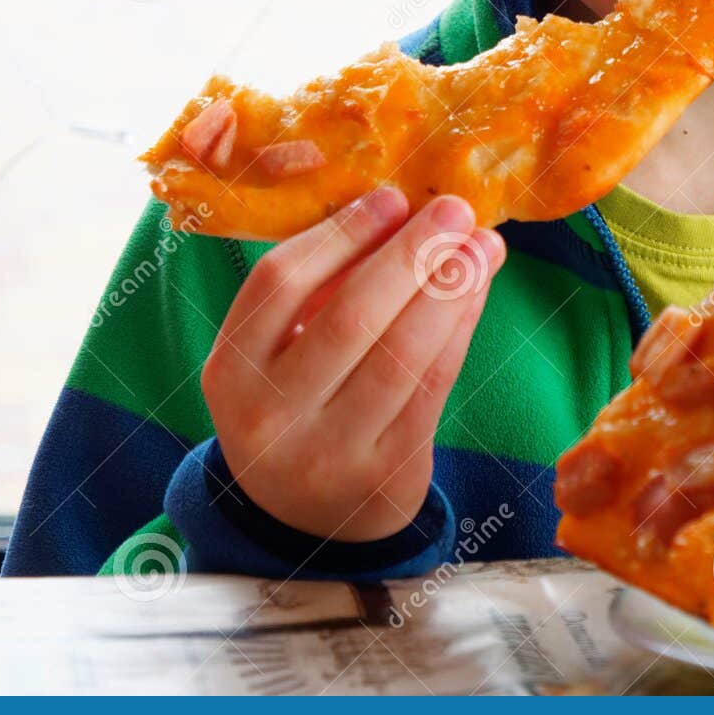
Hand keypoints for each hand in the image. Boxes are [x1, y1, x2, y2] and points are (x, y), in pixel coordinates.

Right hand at [200, 186, 505, 541]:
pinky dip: (459, 331)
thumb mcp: (278, 352)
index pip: (280, 283)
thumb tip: (403, 211)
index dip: (341, 234)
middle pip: (350, 318)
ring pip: (401, 355)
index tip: (392, 196)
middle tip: (456, 210)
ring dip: (450, 290)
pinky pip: (432, 388)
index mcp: (230, 368)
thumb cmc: (297, 402)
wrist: (307, 518)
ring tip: (483, 247)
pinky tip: (476, 292)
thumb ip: (322, 289)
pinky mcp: (384, 475)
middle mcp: (271, 415)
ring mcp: (328, 452)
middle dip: (411, 255)